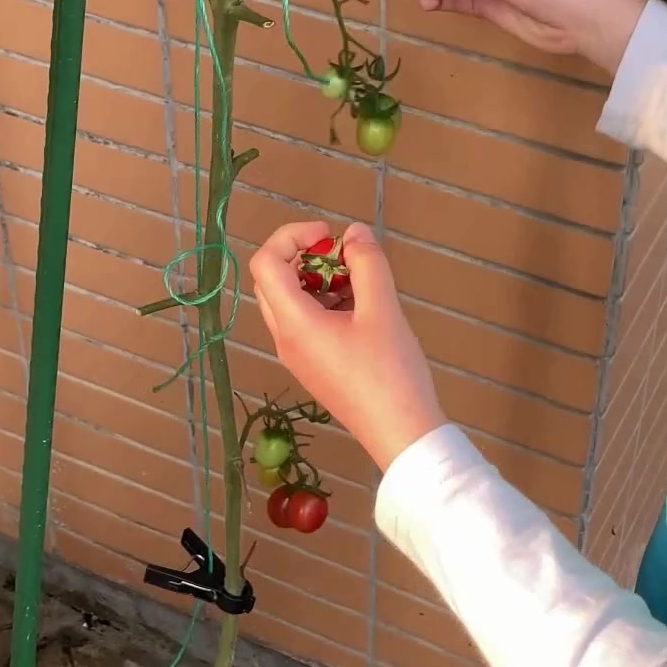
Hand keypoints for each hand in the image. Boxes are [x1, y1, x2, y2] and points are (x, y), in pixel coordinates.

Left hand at [250, 221, 446, 470]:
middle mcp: (285, 339)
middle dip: (303, 257)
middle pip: (272, 281)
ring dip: (316, 280)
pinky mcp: (314, 366)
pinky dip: (325, 302)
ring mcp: (297, 355)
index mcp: (293, 323)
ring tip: (359, 281)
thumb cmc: (390, 372)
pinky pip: (305, 322)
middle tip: (344, 257)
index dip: (292, 237)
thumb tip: (354, 233)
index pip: (264, 263)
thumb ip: (367, 264)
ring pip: (289, 301)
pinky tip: (362, 306)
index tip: (330, 237)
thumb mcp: (383, 310)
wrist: (401, 433)